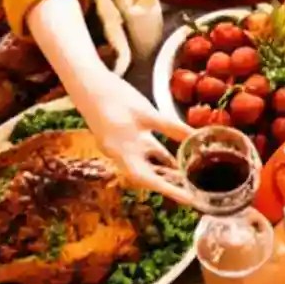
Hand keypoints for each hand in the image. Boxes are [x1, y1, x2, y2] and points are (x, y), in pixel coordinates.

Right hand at [25, 0, 196, 205]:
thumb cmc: (115, 97)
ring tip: (189, 177)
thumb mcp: (149, 113)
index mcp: (124, 152)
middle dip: (170, 185)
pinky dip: (158, 158)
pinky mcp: (120, 140)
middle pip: (148, 177)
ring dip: (165, 172)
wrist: (87, 83)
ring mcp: (119, 148)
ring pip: (146, 166)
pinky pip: (142, 155)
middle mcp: (119, 155)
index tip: (190, 200)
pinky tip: (174, 158)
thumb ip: (172, 128)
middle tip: (195, 192)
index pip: (150, 180)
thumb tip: (197, 137)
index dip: (170, 191)